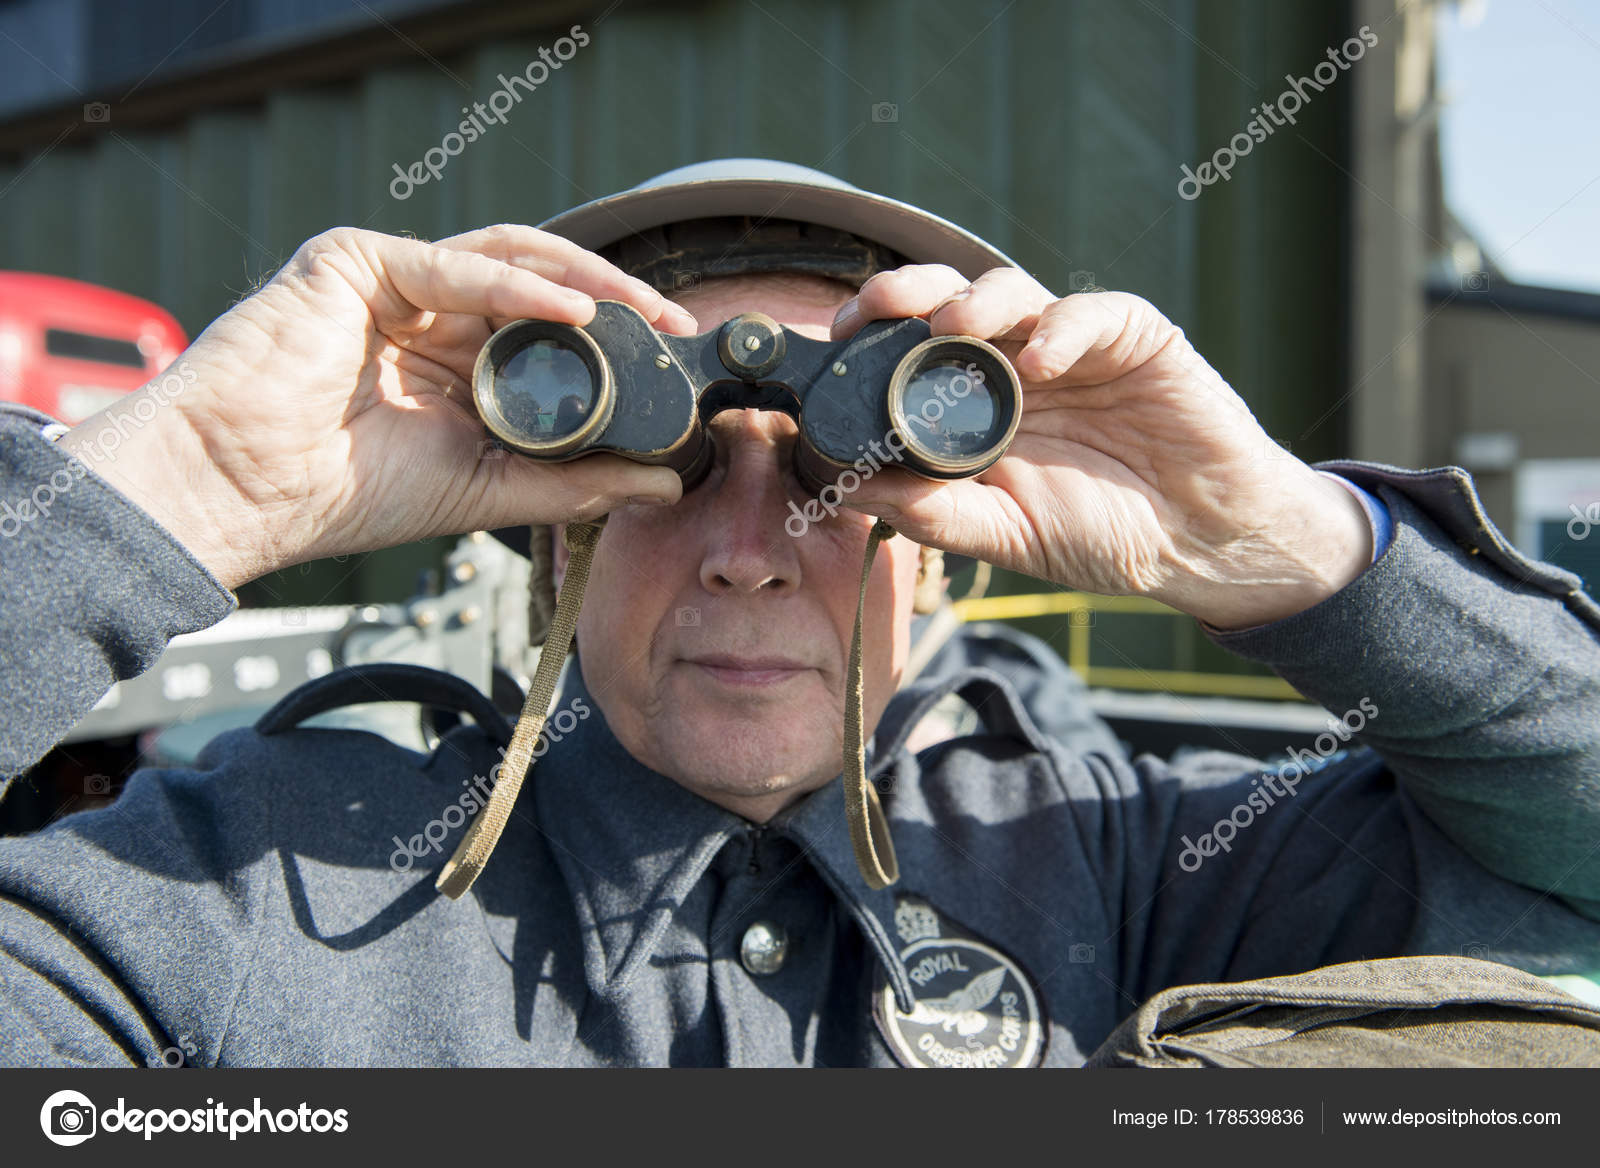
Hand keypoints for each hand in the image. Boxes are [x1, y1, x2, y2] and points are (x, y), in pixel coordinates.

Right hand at [60, 225, 699, 589]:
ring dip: (585, 280)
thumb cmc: (348, 493)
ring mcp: (396, 282)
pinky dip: (517, 284)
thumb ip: (573, 483)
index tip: (676, 369)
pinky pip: (452, 261)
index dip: (619, 344)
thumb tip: (661, 484)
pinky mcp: (356, 261)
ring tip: (643, 311)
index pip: (554, 334)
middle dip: (618, 302)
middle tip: (676, 326)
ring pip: (511, 258)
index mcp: (460, 364)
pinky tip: (572, 310)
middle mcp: (435, 315)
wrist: (249, 493)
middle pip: (544, 287)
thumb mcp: (487, 489)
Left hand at [830, 265, 1371, 628]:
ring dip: (975, 301)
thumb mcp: (1005, 534)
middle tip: (871, 310)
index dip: (871, 336)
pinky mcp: (1134, 336)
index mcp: (978, 403)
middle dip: (905, 293)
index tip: (831, 343)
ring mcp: (1072, 346)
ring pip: (1012, 291)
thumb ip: (932, 514)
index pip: (911, 350)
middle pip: (949, 301)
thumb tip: (847, 490)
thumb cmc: (1102, 534)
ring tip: (952, 327)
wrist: (1202, 543)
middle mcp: (1017, 362)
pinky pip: (1092, 314)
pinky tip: (1041, 362)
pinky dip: (1061, 330)